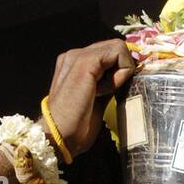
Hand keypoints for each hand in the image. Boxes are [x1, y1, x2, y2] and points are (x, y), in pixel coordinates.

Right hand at [45, 40, 134, 156]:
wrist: (58, 136)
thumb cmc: (75, 126)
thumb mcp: (97, 99)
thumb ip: (108, 83)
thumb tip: (125, 75)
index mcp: (74, 63)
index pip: (108, 53)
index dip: (119, 69)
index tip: (110, 92)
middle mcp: (74, 55)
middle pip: (114, 47)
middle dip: (121, 69)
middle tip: (107, 93)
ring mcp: (77, 55)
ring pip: (118, 48)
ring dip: (120, 73)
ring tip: (101, 93)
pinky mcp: (85, 61)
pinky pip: (118, 54)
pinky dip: (120, 74)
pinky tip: (102, 92)